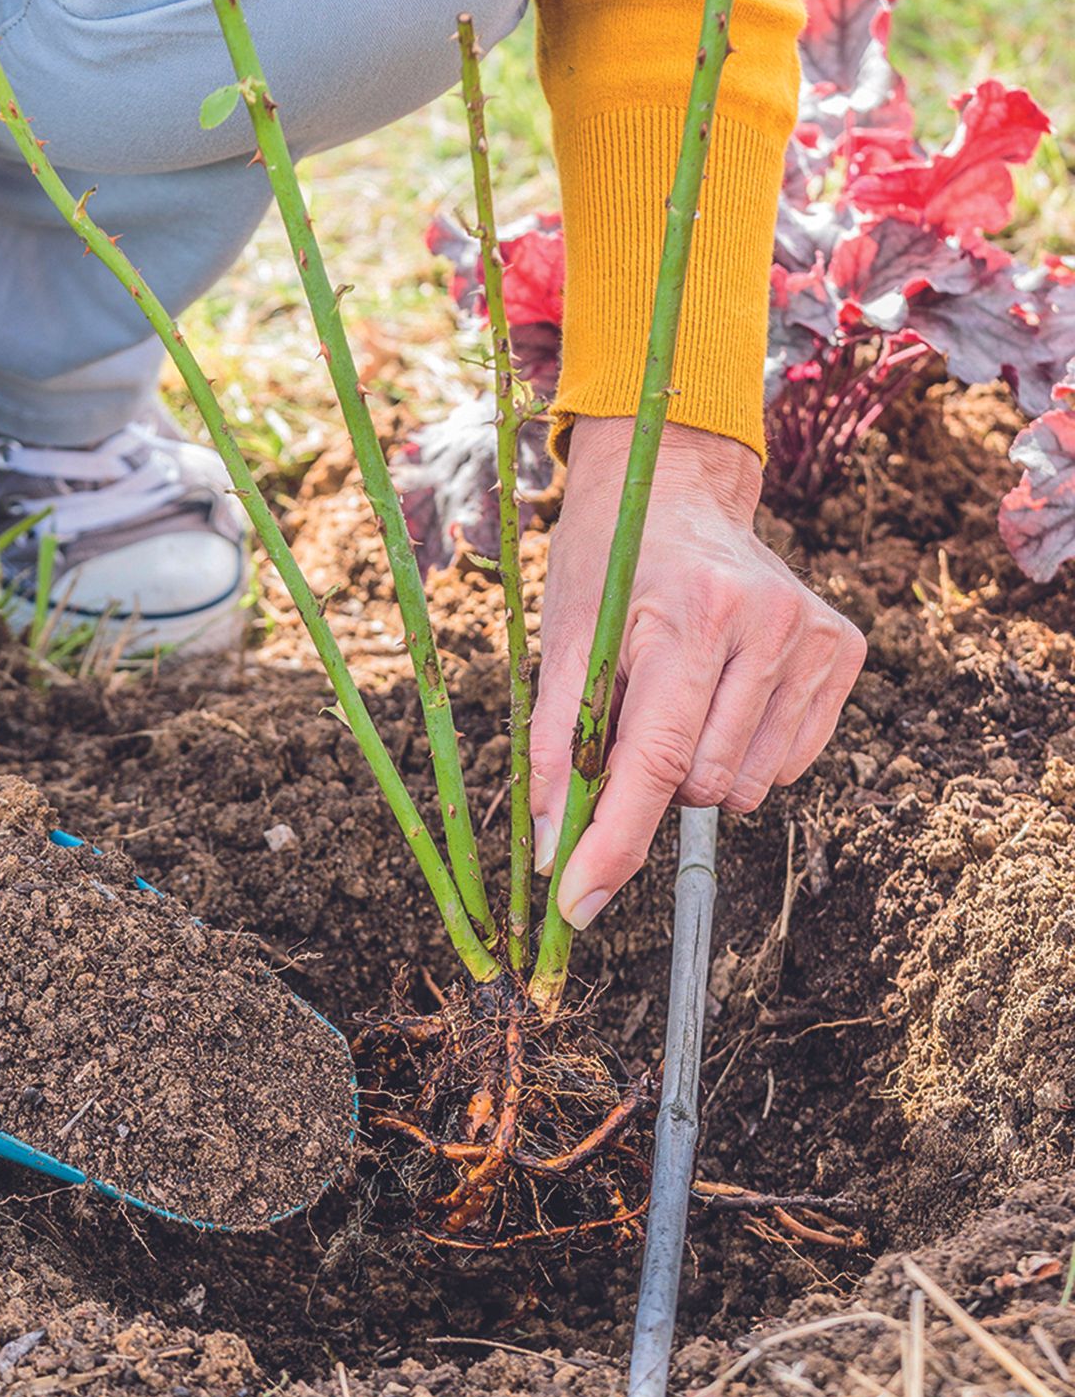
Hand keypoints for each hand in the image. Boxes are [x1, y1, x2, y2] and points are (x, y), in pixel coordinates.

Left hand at [529, 417, 864, 928]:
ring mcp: (814, 635)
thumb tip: (550, 849)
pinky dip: (745, 753)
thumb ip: (555, 746)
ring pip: (748, 785)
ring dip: (700, 769)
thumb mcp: (565, 639)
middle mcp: (766, 620)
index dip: (612, 842)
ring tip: (680, 695)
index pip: (654, 760)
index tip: (577, 906)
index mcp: (690, 612)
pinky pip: (790, 763)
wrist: (678, 491)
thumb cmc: (610, 565)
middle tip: (634, 717)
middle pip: (701, 783)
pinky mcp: (845, 648)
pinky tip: (725, 694)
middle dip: (654, 781)